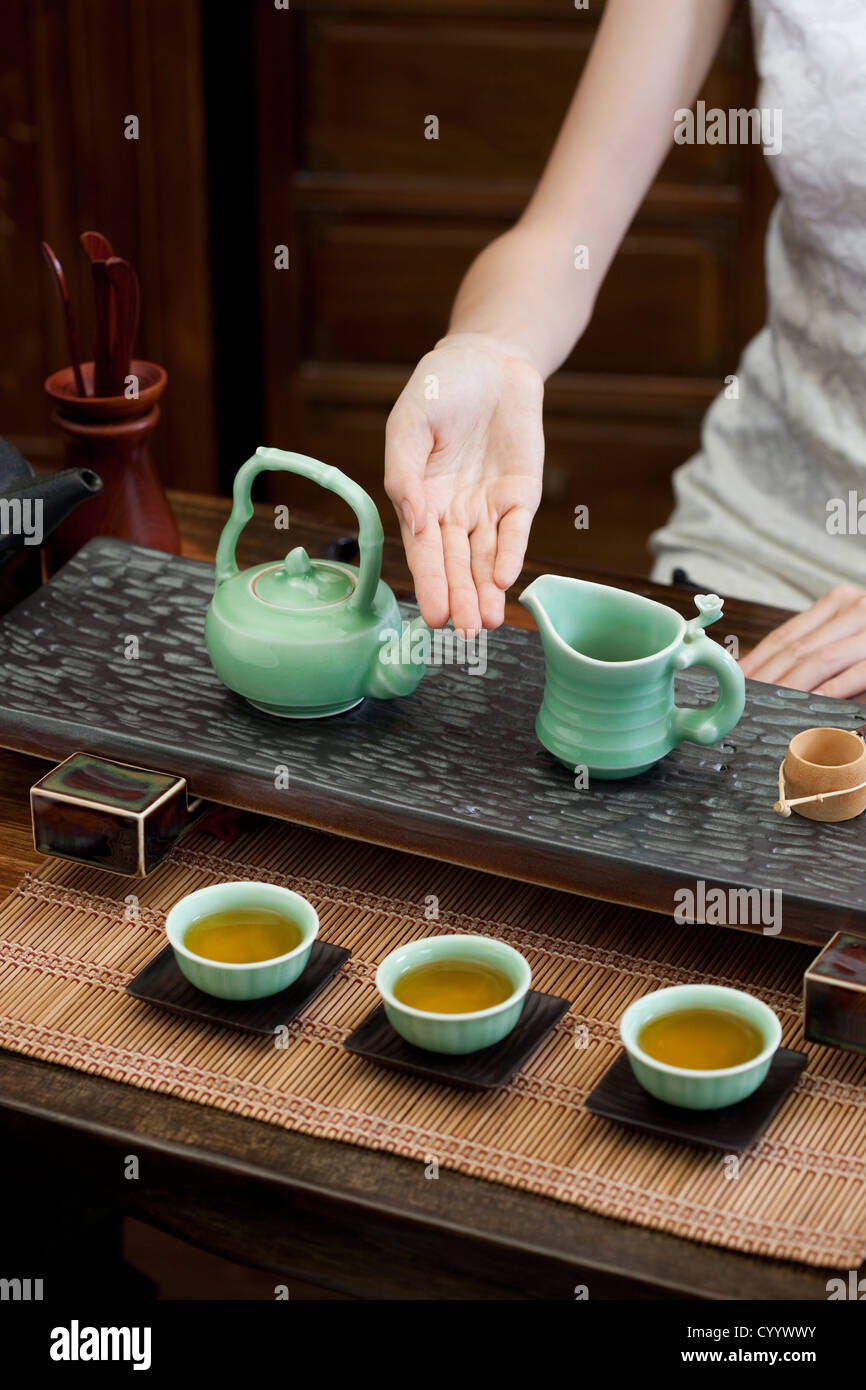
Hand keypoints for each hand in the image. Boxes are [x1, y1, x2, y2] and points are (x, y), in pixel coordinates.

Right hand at [384, 332, 543, 633]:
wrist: (489, 360)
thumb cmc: (439, 389)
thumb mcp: (409, 425)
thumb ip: (404, 472)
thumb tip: (412, 517)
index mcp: (421, 499)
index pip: (424, 550)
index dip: (430, 583)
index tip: (435, 615)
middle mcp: (454, 511)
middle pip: (457, 564)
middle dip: (461, 598)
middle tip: (465, 632)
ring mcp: (488, 506)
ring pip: (486, 557)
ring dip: (485, 590)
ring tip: (487, 621)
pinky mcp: (521, 494)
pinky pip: (516, 531)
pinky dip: (511, 554)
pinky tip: (504, 578)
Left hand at [739, 585, 865, 698]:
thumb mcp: (849, 634)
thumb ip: (815, 649)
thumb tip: (766, 675)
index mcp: (838, 602)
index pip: (784, 635)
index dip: (755, 661)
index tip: (734, 682)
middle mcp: (854, 609)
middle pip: (796, 649)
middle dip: (765, 678)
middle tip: (744, 701)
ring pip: (820, 660)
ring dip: (790, 686)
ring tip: (767, 706)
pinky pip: (855, 674)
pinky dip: (830, 691)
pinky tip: (810, 704)